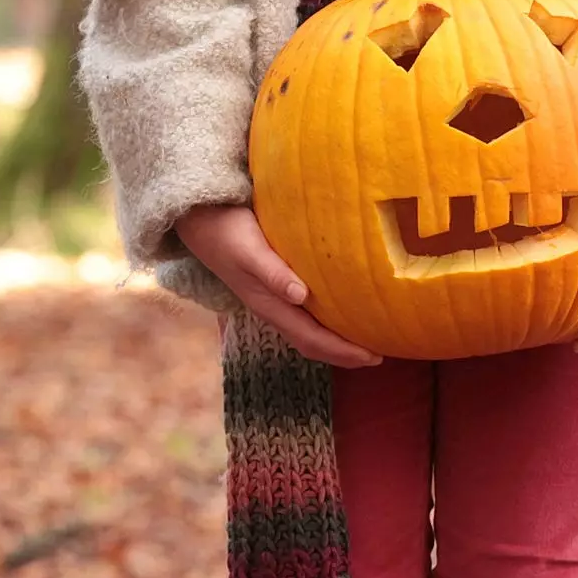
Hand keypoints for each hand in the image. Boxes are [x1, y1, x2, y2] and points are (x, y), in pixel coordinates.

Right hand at [176, 204, 381, 367]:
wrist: (198, 220)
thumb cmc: (226, 231)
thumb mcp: (249, 250)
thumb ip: (273, 273)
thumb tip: (301, 297)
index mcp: (269, 306)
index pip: (311, 339)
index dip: (342, 352)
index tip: (374, 357)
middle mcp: (272, 308)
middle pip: (311, 342)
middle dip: (344, 353)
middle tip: (379, 355)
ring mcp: (271, 299)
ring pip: (307, 330)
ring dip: (335, 340)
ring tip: (365, 337)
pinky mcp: (271, 285)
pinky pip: (304, 313)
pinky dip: (325, 320)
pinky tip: (339, 308)